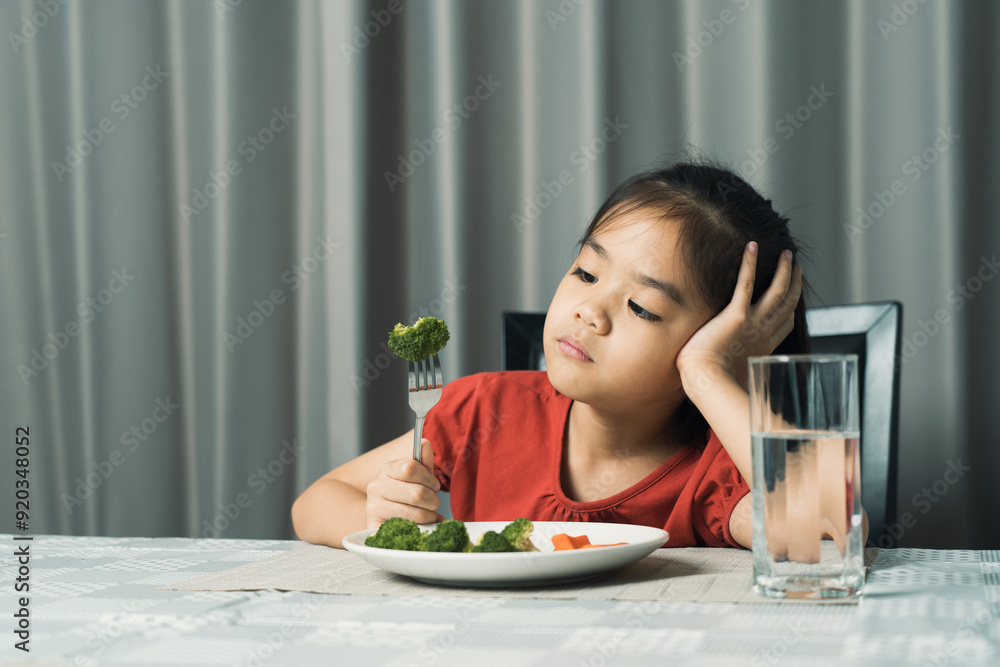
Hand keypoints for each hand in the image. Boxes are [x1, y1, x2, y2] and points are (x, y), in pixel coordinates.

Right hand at [365, 438, 442, 528]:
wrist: (381, 516)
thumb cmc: (404, 494)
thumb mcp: (415, 476)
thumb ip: (423, 460)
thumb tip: (425, 443)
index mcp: (387, 469)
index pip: (410, 467)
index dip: (428, 478)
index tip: (434, 485)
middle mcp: (376, 486)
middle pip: (417, 493)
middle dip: (433, 500)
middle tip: (434, 503)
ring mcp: (374, 508)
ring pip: (416, 513)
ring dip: (430, 515)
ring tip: (429, 514)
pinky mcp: (376, 528)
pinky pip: (409, 529)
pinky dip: (422, 528)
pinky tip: (423, 525)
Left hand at [677, 242, 802, 391]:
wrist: (704, 382)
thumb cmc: (713, 384)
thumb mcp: (735, 377)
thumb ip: (739, 370)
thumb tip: (731, 374)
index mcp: (764, 348)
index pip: (786, 324)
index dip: (792, 307)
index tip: (794, 294)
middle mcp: (763, 333)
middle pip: (787, 303)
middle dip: (794, 283)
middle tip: (796, 266)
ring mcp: (753, 323)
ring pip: (777, 291)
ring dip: (783, 270)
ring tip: (787, 254)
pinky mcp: (736, 315)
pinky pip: (746, 284)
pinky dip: (750, 263)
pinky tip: (752, 246)